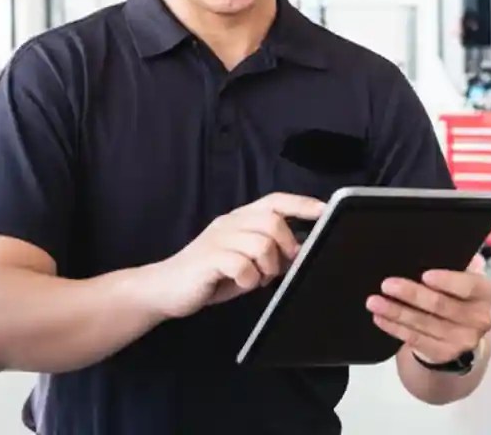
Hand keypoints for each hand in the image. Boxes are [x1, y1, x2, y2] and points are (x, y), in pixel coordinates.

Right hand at [147, 192, 325, 319]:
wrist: (165, 288)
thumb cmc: (210, 275)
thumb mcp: (245, 261)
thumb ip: (269, 252)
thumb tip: (300, 250)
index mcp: (239, 219)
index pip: (274, 201)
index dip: (301, 204)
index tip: (325, 211)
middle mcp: (229, 223)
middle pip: (272, 221)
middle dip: (285, 246)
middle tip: (280, 267)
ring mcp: (218, 239)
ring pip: (261, 244)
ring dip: (267, 267)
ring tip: (256, 279)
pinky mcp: (209, 259)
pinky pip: (243, 265)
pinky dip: (248, 279)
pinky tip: (240, 284)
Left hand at [366, 254, 490, 365]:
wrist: (460, 331)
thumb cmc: (456, 295)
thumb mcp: (460, 276)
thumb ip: (453, 263)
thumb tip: (435, 250)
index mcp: (484, 293)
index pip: (468, 286)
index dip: (447, 281)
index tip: (425, 275)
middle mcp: (479, 319)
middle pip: (441, 305)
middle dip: (411, 294)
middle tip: (387, 284)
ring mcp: (463, 340)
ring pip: (424, 323)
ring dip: (396, 311)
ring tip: (374, 301)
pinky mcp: (444, 353)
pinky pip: (415, 339)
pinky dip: (395, 327)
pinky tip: (380, 317)